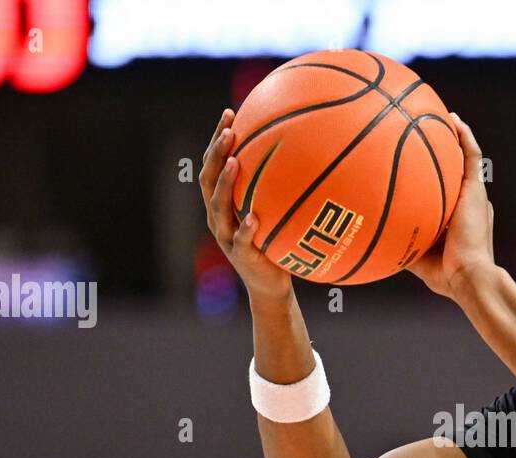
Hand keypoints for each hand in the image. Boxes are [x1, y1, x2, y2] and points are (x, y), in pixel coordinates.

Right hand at [199, 109, 293, 303]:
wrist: (271, 286)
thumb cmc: (276, 244)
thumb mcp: (275, 212)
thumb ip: (279, 188)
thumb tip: (307, 152)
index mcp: (223, 203)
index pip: (214, 165)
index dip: (217, 140)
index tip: (229, 113)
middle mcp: (218, 217)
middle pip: (208, 179)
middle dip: (216, 153)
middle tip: (228, 131)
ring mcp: (226, 237)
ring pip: (219, 206)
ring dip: (225, 183)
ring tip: (234, 162)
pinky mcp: (241, 258)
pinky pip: (241, 241)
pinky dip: (246, 229)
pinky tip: (254, 217)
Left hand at [405, 113, 495, 298]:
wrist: (468, 275)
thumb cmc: (446, 274)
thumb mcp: (418, 258)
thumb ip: (401, 244)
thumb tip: (376, 241)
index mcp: (457, 218)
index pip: (444, 192)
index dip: (432, 178)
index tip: (414, 167)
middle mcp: (467, 202)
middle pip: (454, 172)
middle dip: (442, 153)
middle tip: (425, 135)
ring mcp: (473, 195)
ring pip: (465, 158)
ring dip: (455, 137)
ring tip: (441, 118)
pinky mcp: (477, 190)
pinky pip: (472, 155)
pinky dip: (464, 136)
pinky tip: (453, 120)